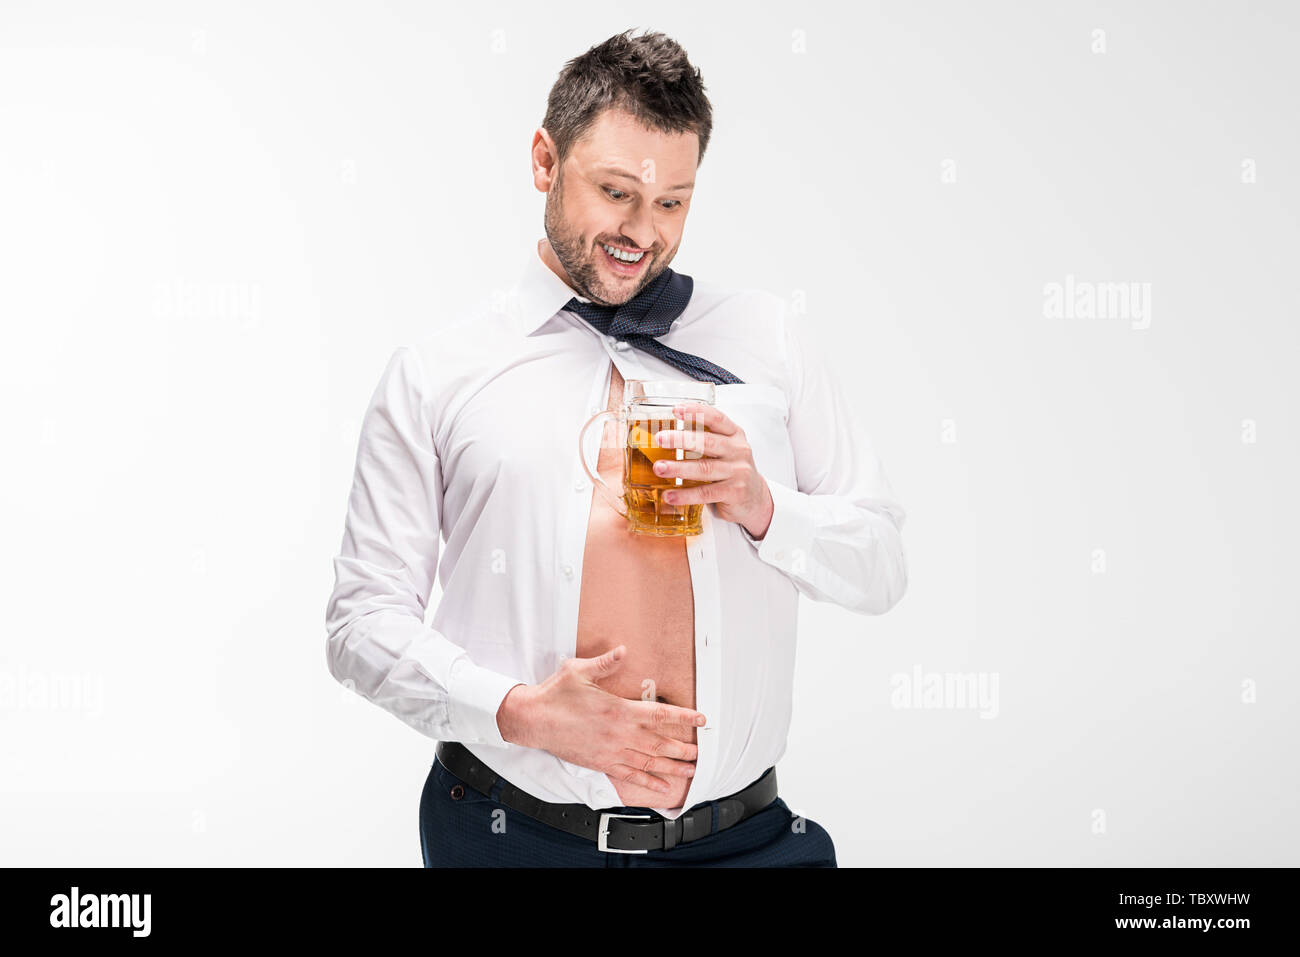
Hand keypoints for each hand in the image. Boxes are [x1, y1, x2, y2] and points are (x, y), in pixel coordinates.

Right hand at [496, 646, 705, 795]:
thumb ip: (605, 663)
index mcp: (618, 709)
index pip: (659, 714)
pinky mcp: (601, 763)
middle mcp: (619, 733)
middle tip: (700, 752)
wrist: (533, 719)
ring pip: (648, 762)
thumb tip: (622, 651)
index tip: (700, 719)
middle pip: (660, 743)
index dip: (683, 718)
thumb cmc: (555, 694)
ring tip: (690, 771)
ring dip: (672, 768)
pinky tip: (661, 789)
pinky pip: (629, 775)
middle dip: (683, 748)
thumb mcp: (579, 670)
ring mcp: (611, 751)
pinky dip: (647, 783)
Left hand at [652, 403, 774, 538]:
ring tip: (659, 468)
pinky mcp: (734, 492)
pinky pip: (705, 493)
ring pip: (704, 468)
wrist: (755, 498)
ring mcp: (738, 472)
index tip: (676, 410)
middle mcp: (738, 450)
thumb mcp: (724, 450)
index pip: (716, 418)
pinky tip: (670, 495)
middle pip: (707, 442)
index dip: (697, 412)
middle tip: (660, 438)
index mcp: (735, 435)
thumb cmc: (731, 470)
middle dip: (681, 439)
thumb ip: (704, 440)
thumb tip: (665, 435)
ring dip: (678, 468)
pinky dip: (685, 495)